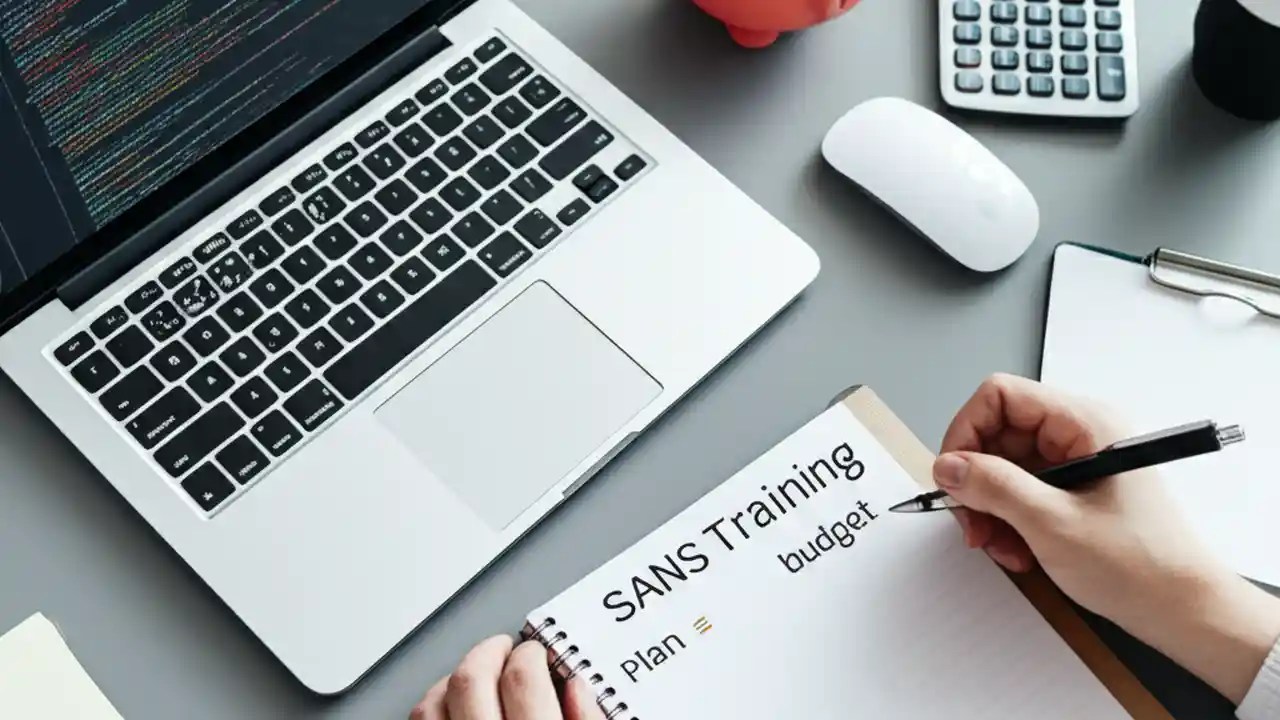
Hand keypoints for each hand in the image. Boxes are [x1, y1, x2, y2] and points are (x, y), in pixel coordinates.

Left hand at [412, 636, 604, 719]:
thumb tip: (578, 688)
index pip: (522, 679)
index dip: (531, 654)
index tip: (537, 654)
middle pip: (471, 680)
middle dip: (489, 652)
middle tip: (505, 649)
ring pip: (434, 702)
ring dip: (456, 678)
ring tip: (478, 673)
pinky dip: (433, 706)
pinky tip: (452, 704)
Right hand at [934, 374, 1279, 703]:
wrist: (1182, 610)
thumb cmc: (1140, 566)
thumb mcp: (1053, 524)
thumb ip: (994, 487)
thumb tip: (947, 466)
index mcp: (1085, 423)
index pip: (1001, 396)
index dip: (967, 431)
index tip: (953, 475)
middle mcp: (1079, 435)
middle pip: (998, 434)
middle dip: (977, 481)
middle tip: (973, 523)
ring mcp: (1076, 463)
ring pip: (1004, 467)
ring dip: (990, 507)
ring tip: (999, 545)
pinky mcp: (1073, 490)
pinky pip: (1021, 491)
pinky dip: (1008, 520)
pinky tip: (1017, 550)